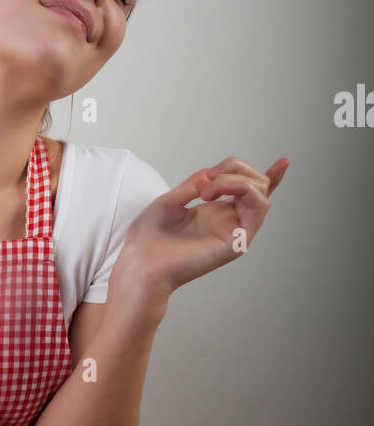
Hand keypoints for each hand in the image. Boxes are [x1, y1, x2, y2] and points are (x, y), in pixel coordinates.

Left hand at [116, 155, 289, 297]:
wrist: (140, 264)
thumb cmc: (148, 240)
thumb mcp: (170, 201)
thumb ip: (195, 185)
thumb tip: (213, 172)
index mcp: (215, 213)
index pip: (248, 192)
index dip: (270, 178)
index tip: (284, 162)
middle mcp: (229, 221)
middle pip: (256, 185)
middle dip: (235, 167)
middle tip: (206, 178)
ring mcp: (236, 232)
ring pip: (261, 194)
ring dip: (237, 179)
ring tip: (207, 189)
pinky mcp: (238, 242)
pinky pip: (258, 208)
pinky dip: (242, 189)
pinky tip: (214, 192)